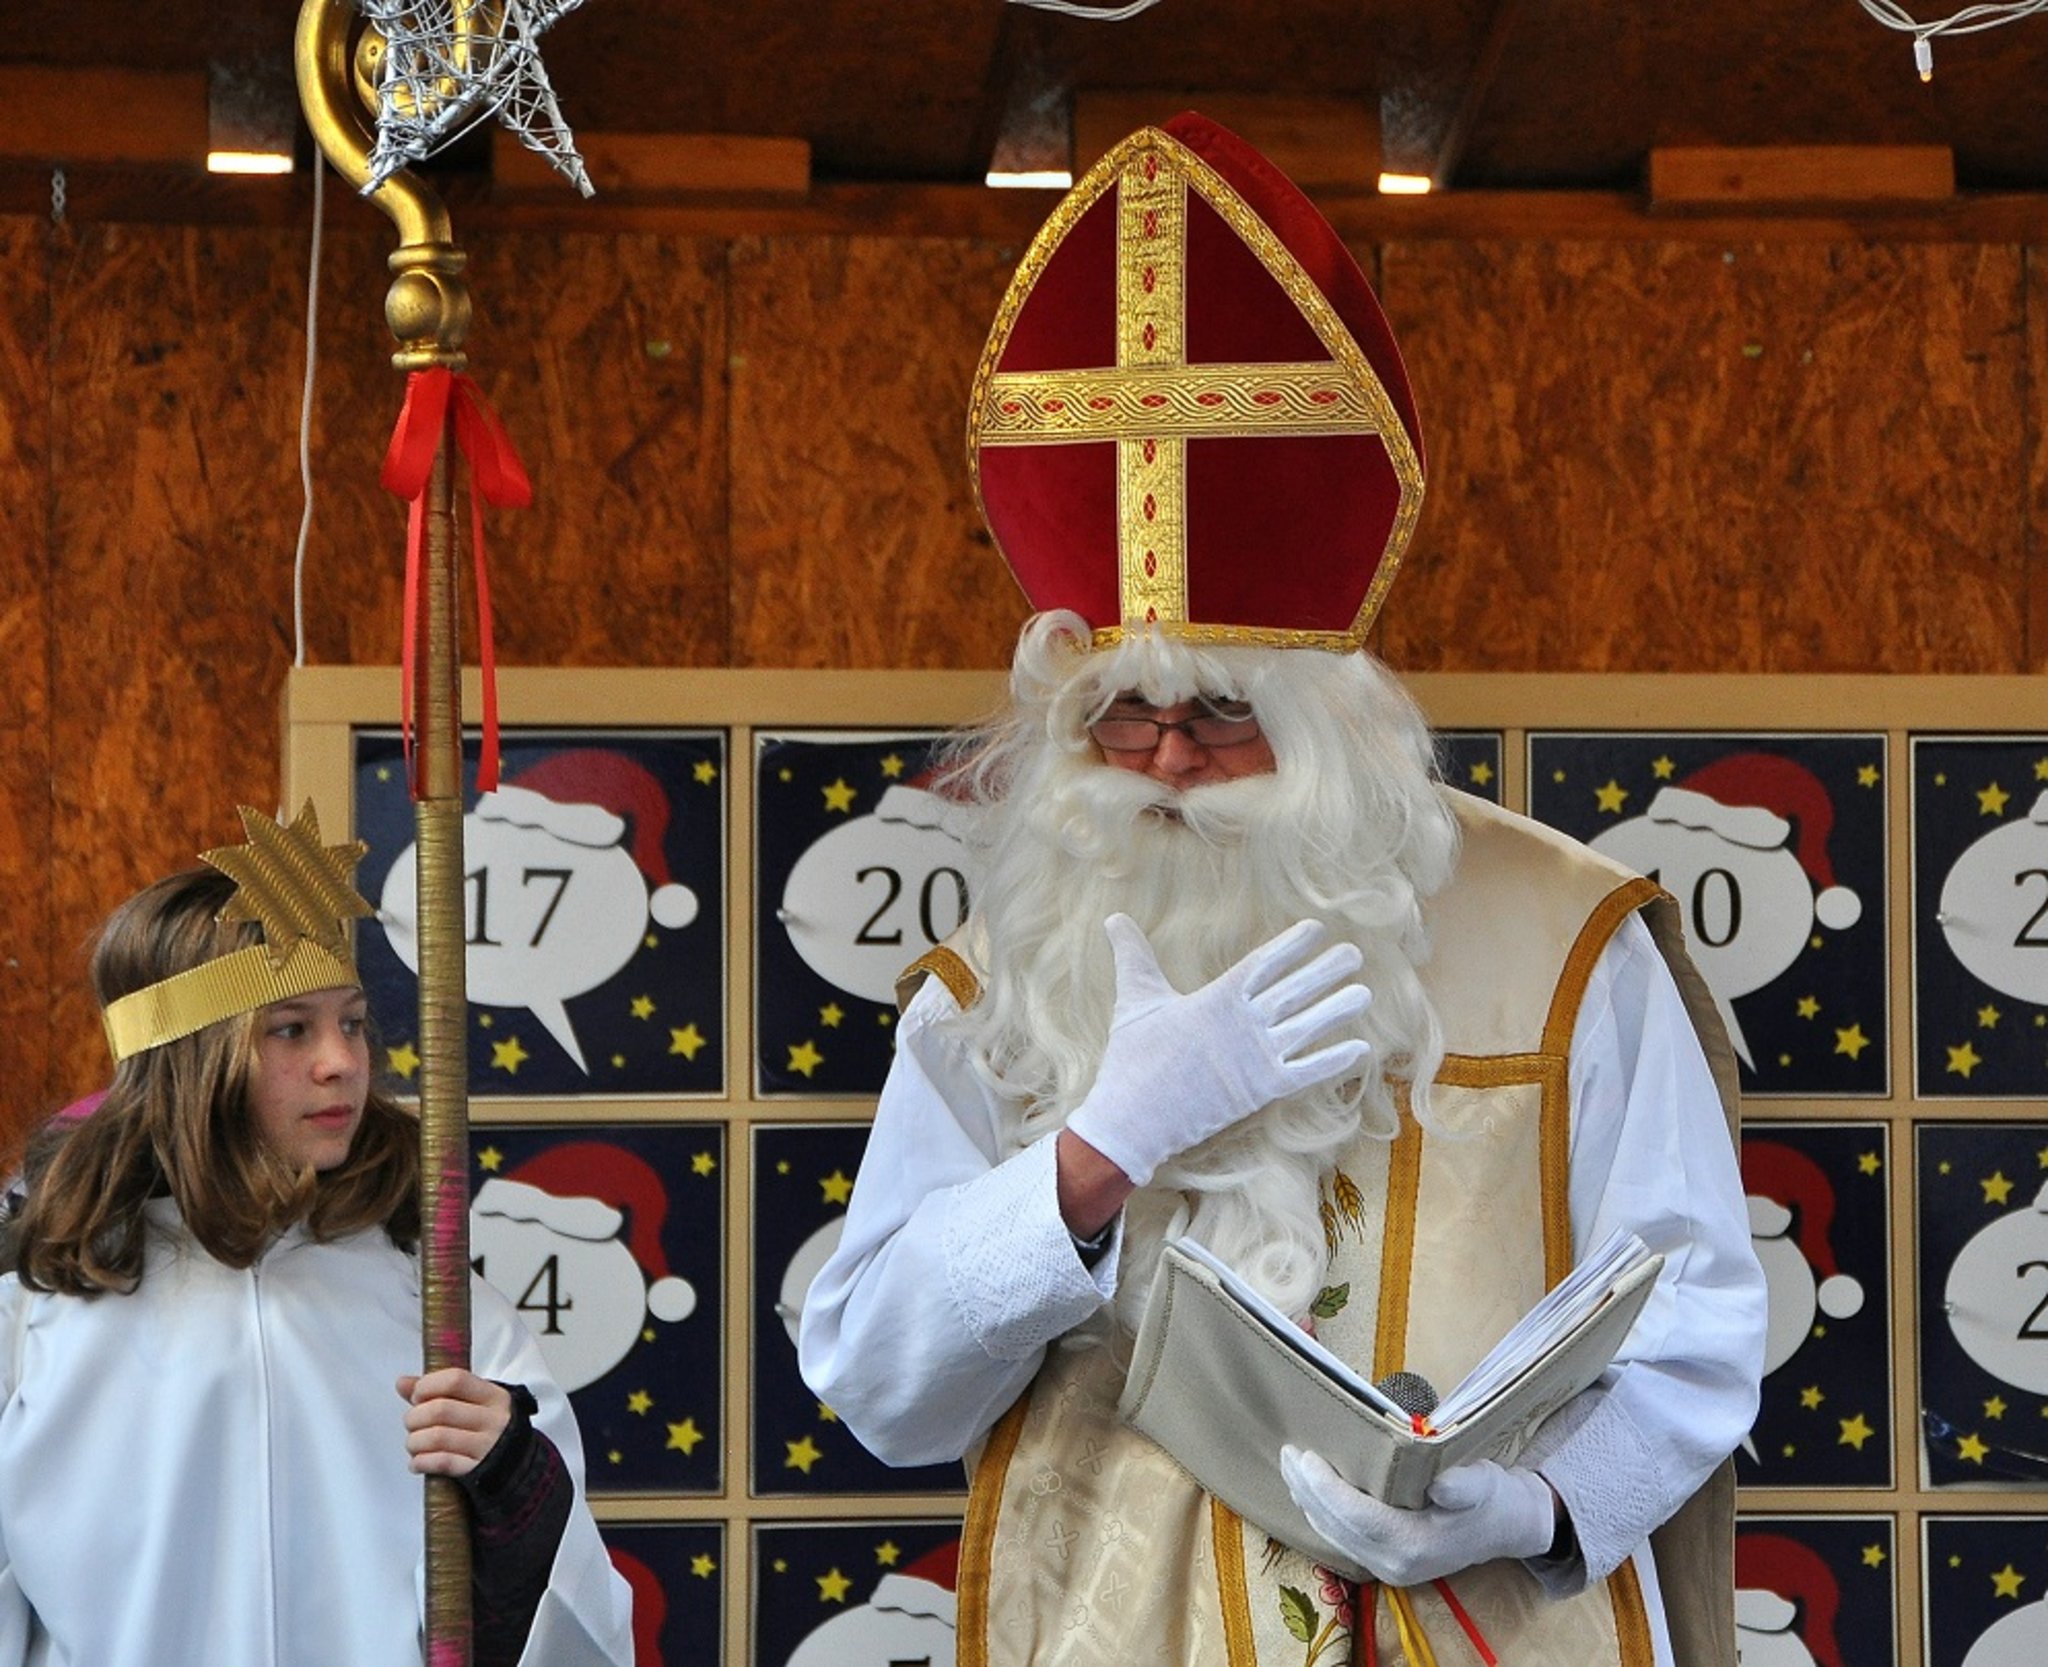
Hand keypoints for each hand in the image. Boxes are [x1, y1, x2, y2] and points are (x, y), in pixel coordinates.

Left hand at [396, 1369, 513, 1477]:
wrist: (520, 1467)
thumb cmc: (490, 1430)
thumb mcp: (476, 1404)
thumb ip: (438, 1391)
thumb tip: (402, 1383)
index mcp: (494, 1396)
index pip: (455, 1380)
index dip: (428, 1385)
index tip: (417, 1395)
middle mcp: (493, 1419)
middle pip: (441, 1410)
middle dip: (415, 1417)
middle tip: (412, 1423)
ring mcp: (487, 1446)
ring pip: (437, 1437)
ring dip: (414, 1441)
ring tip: (413, 1444)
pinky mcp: (477, 1471)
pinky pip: (442, 1462)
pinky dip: (421, 1462)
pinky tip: (417, 1462)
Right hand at [1064, 915, 1370, 1187]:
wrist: (1134, 1116)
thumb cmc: (1133, 1056)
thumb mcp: (1134, 999)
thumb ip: (1133, 956)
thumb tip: (1113, 918)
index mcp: (1216, 998)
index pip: (1263, 963)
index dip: (1291, 944)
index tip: (1317, 929)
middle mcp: (1243, 1023)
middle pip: (1294, 990)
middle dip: (1325, 970)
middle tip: (1354, 953)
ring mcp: (1255, 1057)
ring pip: (1307, 1027)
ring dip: (1337, 1009)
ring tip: (1366, 992)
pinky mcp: (1261, 1091)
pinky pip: (1306, 1072)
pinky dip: (1333, 1061)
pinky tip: (1360, 1050)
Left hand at [1280, 1448, 1555, 1586]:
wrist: (1506, 1526)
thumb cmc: (1490, 1498)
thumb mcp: (1482, 1482)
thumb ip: (1461, 1484)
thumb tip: (1441, 1486)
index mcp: (1414, 1545)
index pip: (1357, 1517)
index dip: (1326, 1489)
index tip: (1306, 1457)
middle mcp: (1394, 1564)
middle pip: (1336, 1527)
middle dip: (1306, 1490)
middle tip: (1287, 1454)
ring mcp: (1387, 1568)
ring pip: (1332, 1534)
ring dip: (1306, 1500)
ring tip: (1290, 1466)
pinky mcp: (1383, 1561)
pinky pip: (1341, 1538)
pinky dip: (1320, 1512)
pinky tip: (1308, 1491)